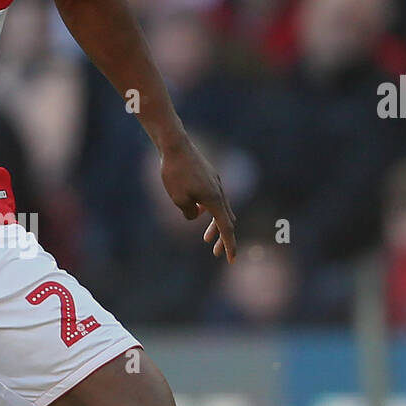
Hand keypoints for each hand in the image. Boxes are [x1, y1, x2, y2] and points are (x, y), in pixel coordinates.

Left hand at [159, 135, 236, 261]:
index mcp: (214, 199)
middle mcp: (219, 191)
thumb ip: (189, 213)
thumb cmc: (175, 173)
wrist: (175, 145)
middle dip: (223, 238)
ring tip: (206, 238)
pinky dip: (210, 210)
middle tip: (216, 254)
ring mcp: (216, 183)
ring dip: (215, 225)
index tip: (230, 260)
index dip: (229, 245)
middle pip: (226, 220)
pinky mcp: (210, 177)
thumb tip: (196, 214)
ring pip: (221, 209)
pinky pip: (214, 198)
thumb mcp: (178, 200)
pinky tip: (197, 210)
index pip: (226, 228)